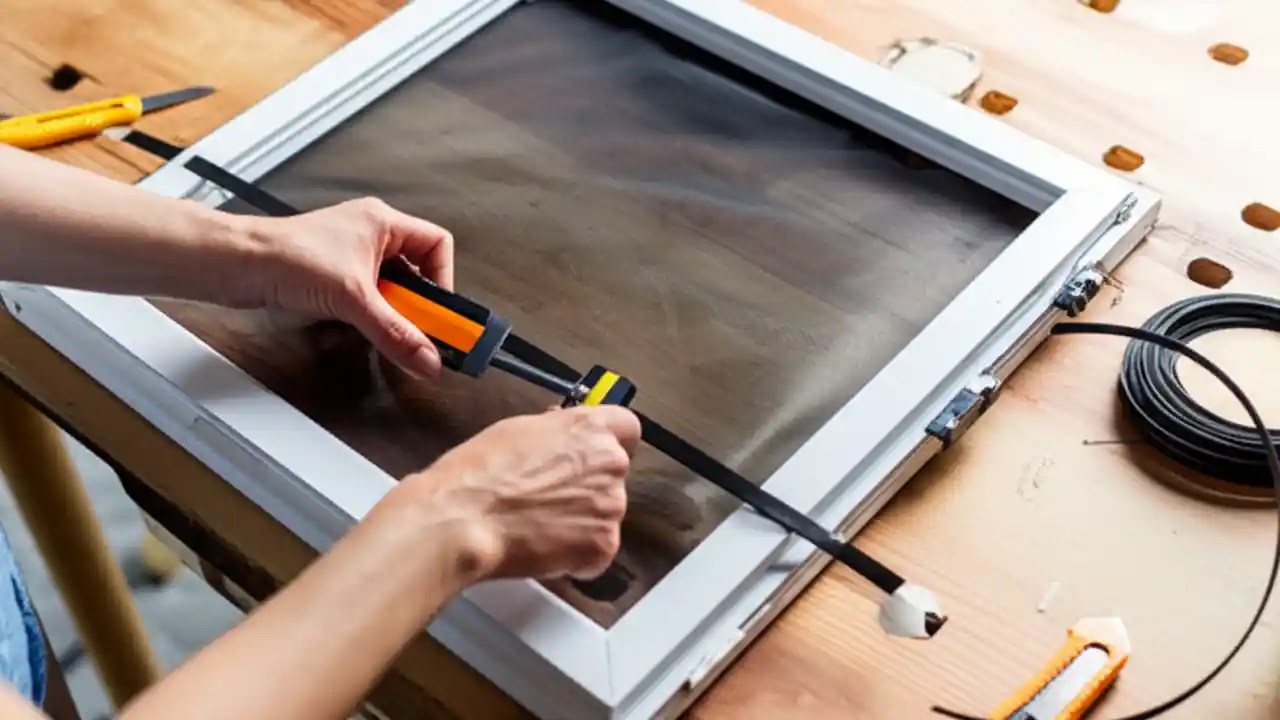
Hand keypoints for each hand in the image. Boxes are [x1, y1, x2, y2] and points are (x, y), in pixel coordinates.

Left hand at [245, 197, 453, 377]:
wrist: (235, 264)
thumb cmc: (284, 256)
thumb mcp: (353, 298)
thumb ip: (395, 332)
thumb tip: (427, 357)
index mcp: (383, 222)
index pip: (437, 245)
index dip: (443, 279)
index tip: (439, 311)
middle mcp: (370, 234)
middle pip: (416, 271)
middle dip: (415, 302)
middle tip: (417, 328)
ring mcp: (351, 255)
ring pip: (391, 287)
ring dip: (390, 310)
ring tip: (381, 325)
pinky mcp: (332, 275)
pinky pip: (368, 296)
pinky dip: (369, 314)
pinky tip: (358, 324)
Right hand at [393, 406, 641, 581]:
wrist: (462, 519)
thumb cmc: (478, 473)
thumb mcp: (518, 430)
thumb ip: (556, 433)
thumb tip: (562, 441)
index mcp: (591, 428)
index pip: (627, 428)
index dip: (608, 443)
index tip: (592, 455)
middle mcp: (610, 464)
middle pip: (613, 475)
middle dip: (587, 486)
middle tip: (548, 499)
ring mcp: (611, 507)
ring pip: (605, 514)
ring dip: (581, 522)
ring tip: (537, 526)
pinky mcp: (603, 546)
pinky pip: (597, 552)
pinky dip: (576, 556)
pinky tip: (542, 548)